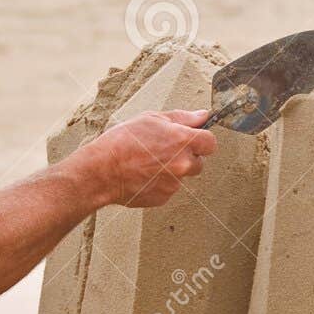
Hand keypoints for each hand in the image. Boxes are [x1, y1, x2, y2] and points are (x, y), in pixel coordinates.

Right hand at [82, 110, 218, 207]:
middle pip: (199, 162)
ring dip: (171, 170)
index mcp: (183, 141)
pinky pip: (168, 189)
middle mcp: (183, 164)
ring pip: (181, 176)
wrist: (102, 171)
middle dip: (186, 157)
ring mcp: (174, 183)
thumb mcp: (151, 119)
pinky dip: (159, 183)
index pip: (211, 142)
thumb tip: (203, 116)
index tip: (192, 140)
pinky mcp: (163, 198)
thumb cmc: (122, 142)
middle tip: (163, 151)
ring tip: (146, 163)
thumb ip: (182, 118)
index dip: (202, 140)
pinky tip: (142, 175)